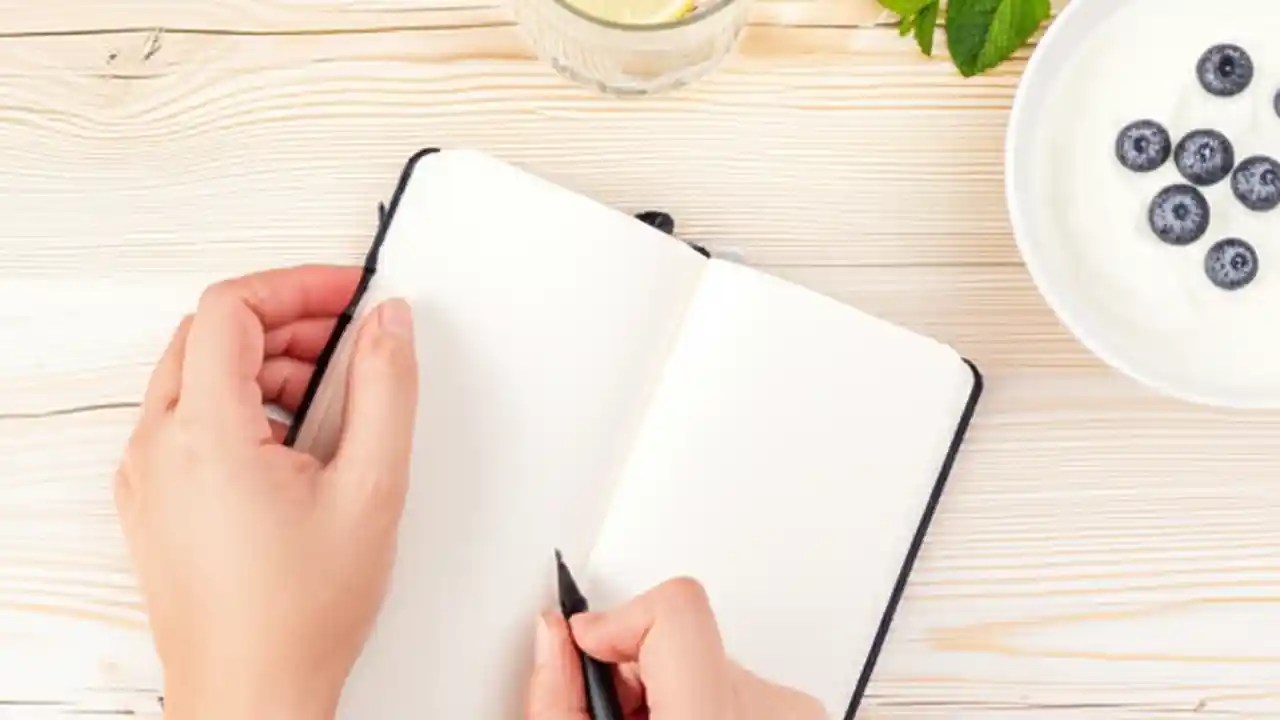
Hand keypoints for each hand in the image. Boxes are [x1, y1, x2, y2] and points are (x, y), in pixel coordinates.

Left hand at [115, 266, 418, 719]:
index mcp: (203, 434)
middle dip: (285, 322)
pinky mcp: (152, 503)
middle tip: (348, 340)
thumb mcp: (371, 488)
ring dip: (263, 364)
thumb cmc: (299, 614)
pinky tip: (292, 441)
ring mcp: (147, 478)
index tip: (347, 294)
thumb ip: (385, 389)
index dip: (296, 285)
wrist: (254, 694)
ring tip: (329, 398)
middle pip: (210, 335)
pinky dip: (238, 405)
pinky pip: (185, 421)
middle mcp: (158, 448)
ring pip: (195, 376)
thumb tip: (387, 325)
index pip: (230, 308)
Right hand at [527, 578, 826, 719]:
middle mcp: (772, 711)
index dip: (616, 621)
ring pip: (711, 665)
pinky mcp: (806, 717)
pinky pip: (745, 691)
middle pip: (681, 634)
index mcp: (712, 718)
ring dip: (677, 698)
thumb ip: (560, 698)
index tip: (589, 653)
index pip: (674, 605)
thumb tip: (556, 637)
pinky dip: (713, 712)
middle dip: (640, 676)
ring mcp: (798, 715)